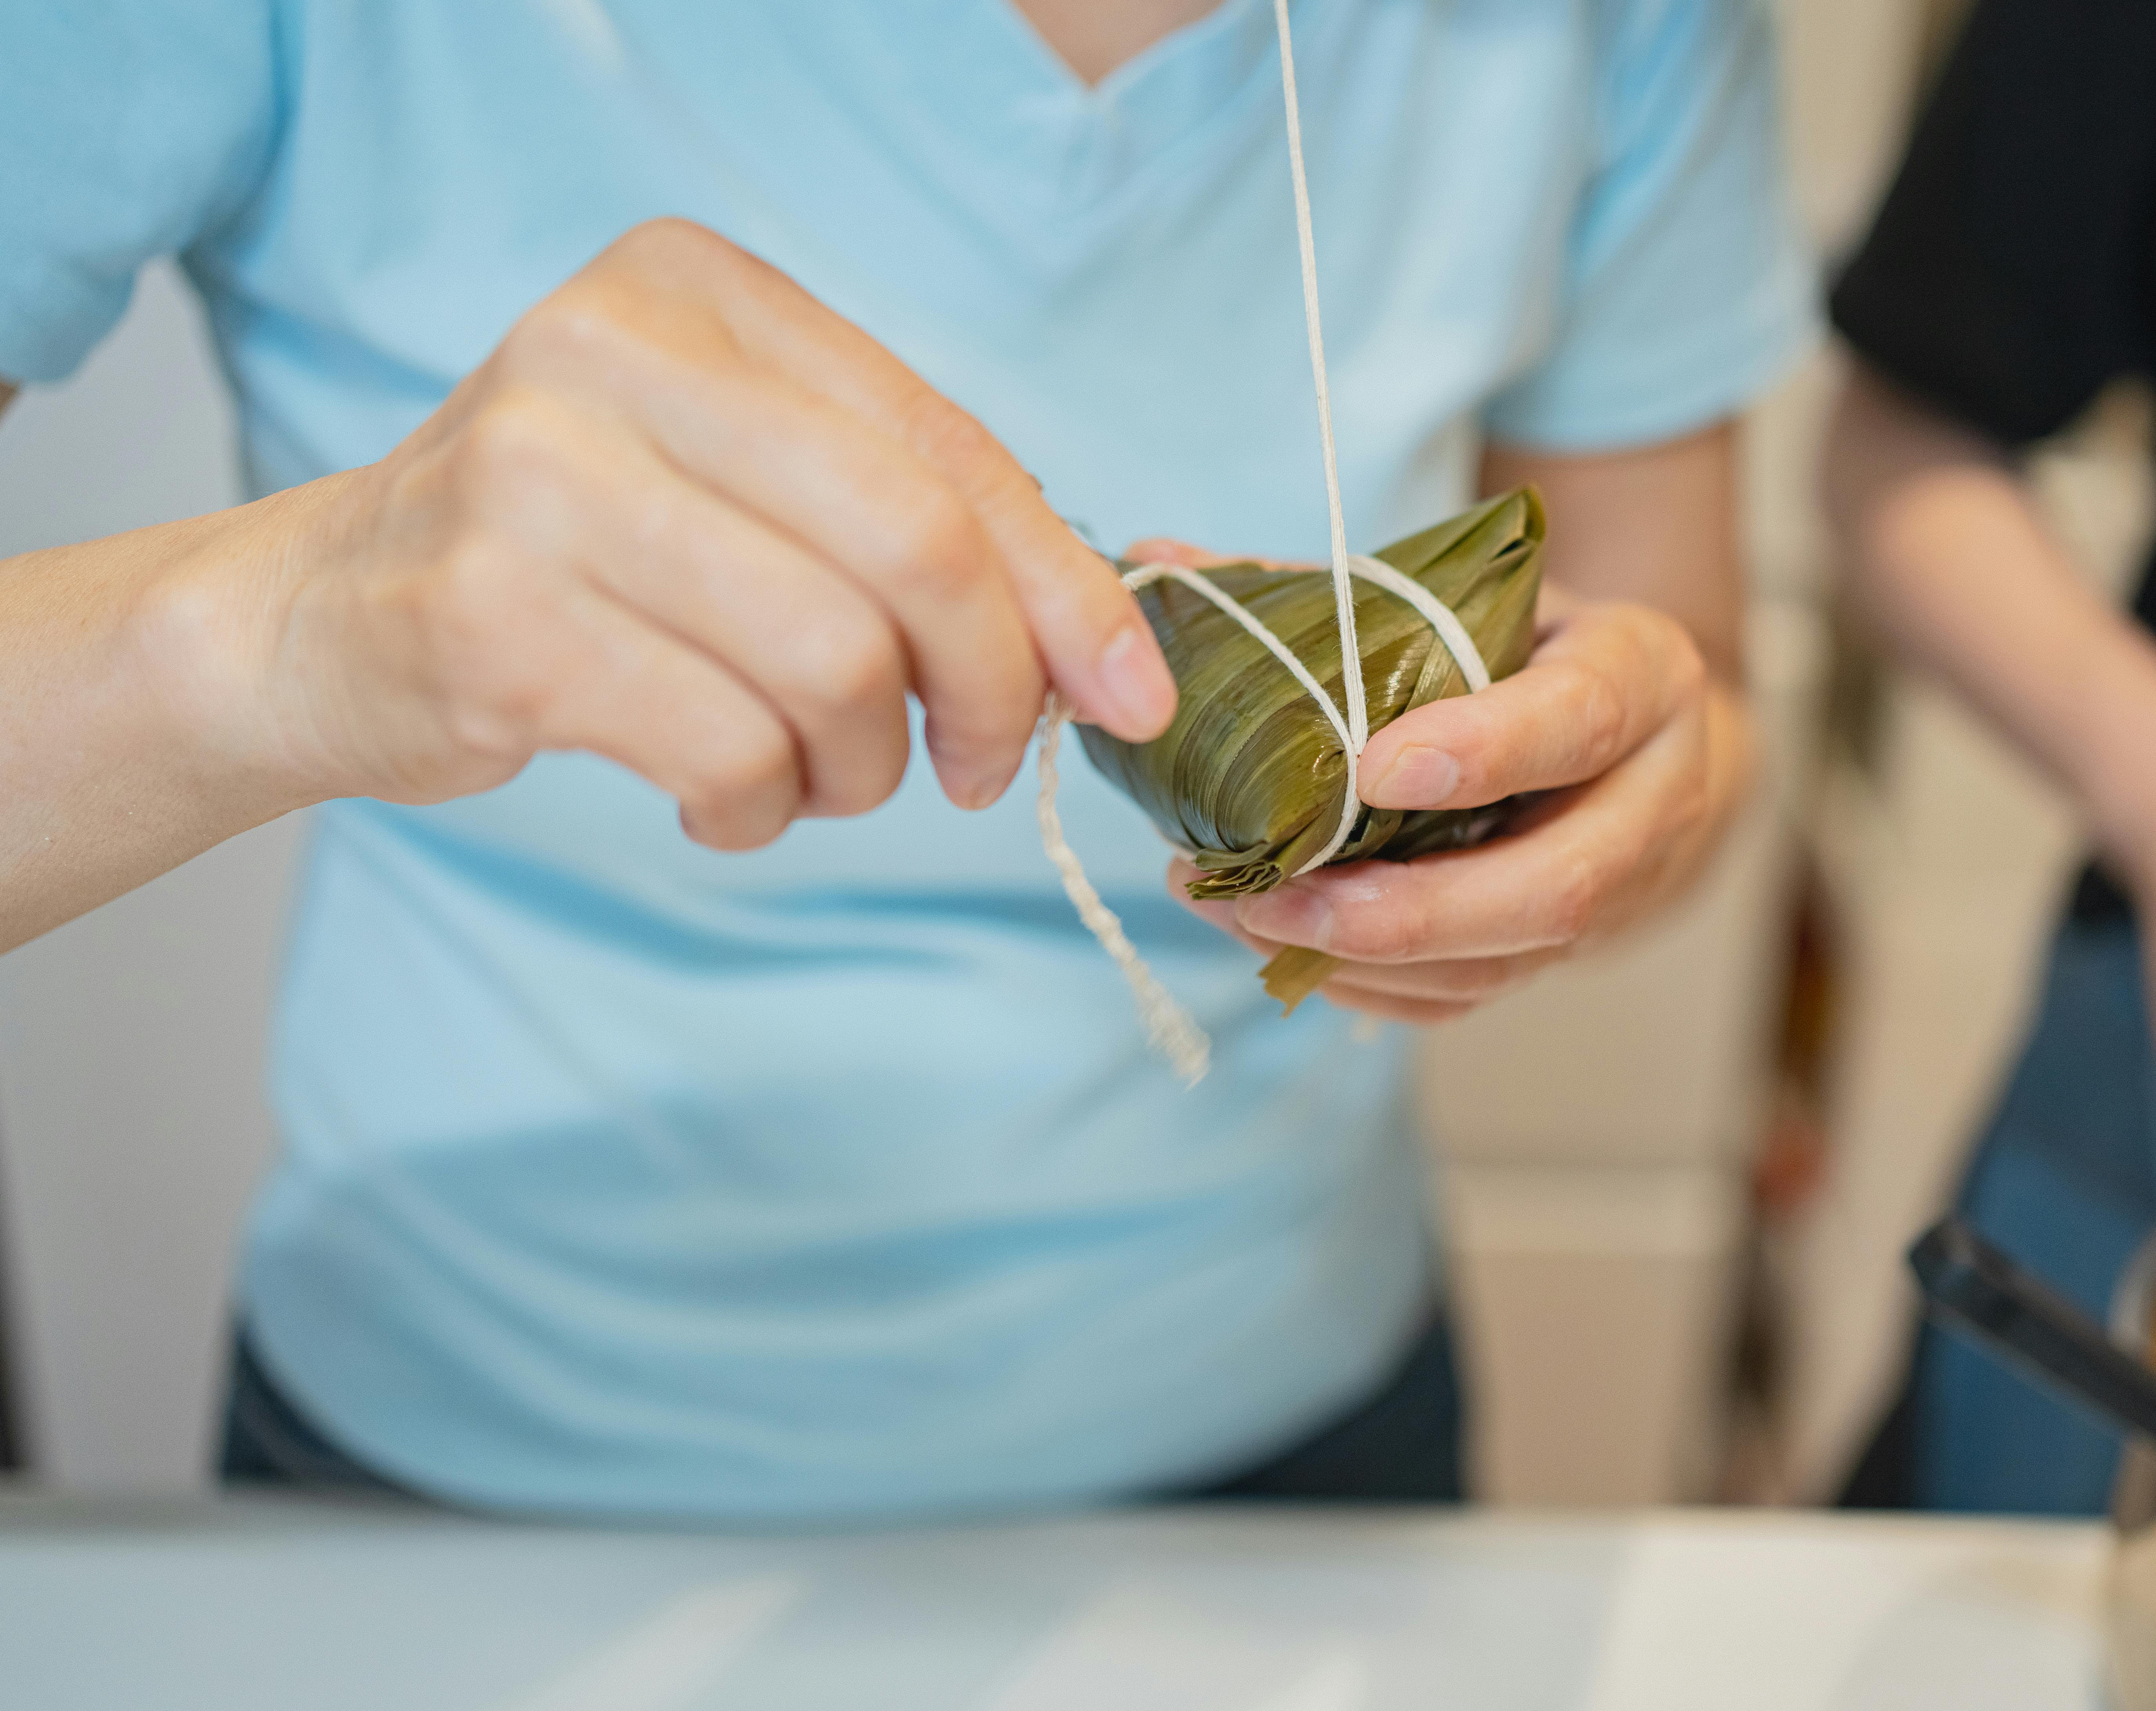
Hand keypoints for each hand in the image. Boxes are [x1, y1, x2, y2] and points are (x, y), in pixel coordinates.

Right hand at [197, 218, 1174, 848]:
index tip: (1129, 693)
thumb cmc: (579, 557)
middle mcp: (608, 354)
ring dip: (860, 766)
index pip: (947, 448)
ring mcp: (537, 482)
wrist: (324, 616)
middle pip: (914, 547)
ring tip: (813, 775)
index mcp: (696, 290)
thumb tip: (1104, 642)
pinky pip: (731, 750)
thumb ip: (906, 526)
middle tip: (981, 765)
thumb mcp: (741, 484)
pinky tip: (726, 799)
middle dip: (990, 687)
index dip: (1066, 588)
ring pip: (833, 665)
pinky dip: (763, 807)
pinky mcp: (492, 621)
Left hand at [1145, 559, 1744, 1022]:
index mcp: (1642, 678)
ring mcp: (1620, 895)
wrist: (1641, 737)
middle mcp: (1650, 800)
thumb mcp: (1472, 592)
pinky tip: (1278, 948)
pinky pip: (1467, 996)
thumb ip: (1334, 589)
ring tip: (1240, 915)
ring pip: (1503, 961)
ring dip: (1363, 957)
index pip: (1579, 721)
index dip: (1482, 751)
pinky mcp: (1562, 956)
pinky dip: (1368, 984)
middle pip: (1555, 887)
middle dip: (1407, 909)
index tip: (1369, 772)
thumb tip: (1159, 556)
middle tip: (1274, 895)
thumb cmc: (1535, 647)